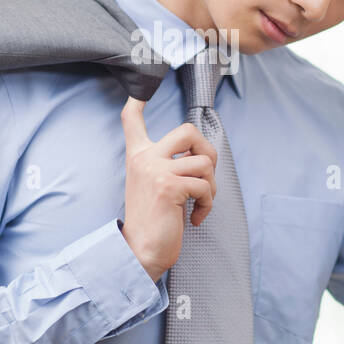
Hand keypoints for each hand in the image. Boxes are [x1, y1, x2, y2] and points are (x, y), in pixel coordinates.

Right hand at [119, 97, 217, 281]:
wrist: (141, 251)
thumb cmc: (153, 222)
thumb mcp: (154, 186)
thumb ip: (166, 165)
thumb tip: (200, 152)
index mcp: (139, 157)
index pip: (131, 121)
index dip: (136, 103)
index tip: (139, 91)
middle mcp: (145, 158)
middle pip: (188, 130)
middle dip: (208, 150)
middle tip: (206, 174)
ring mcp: (156, 170)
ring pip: (204, 162)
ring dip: (211, 186)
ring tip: (199, 203)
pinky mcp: (170, 187)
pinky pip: (205, 185)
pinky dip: (207, 204)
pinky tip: (196, 217)